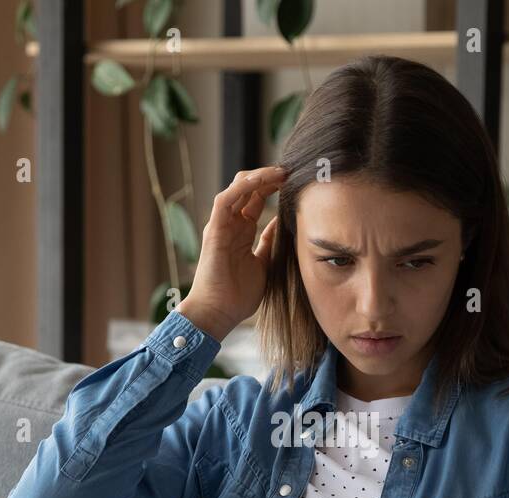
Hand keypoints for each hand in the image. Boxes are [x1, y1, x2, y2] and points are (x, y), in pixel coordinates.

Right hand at [178, 165, 286, 342]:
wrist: (219, 313)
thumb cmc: (238, 296)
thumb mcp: (263, 265)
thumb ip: (269, 243)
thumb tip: (280, 224)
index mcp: (241, 231)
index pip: (256, 198)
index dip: (273, 186)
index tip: (294, 181)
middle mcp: (230, 224)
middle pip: (247, 188)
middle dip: (268, 176)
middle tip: (290, 171)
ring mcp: (221, 225)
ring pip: (237, 188)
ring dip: (259, 177)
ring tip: (281, 172)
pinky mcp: (214, 230)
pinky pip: (225, 200)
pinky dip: (242, 187)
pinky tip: (261, 180)